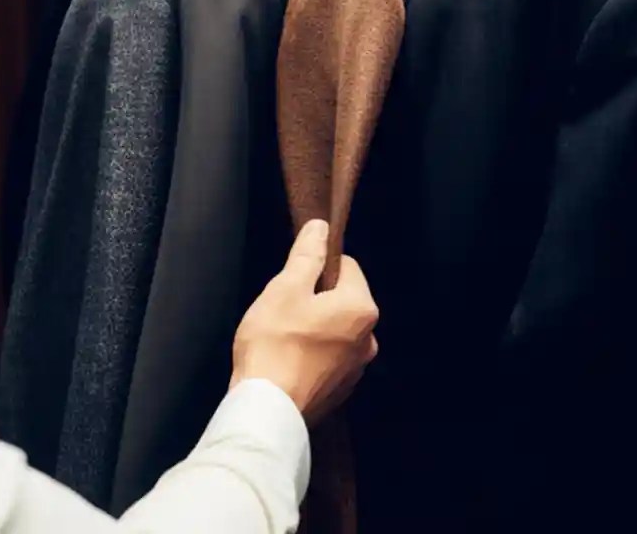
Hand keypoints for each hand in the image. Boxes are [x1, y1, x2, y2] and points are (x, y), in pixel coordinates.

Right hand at [230, 220, 379, 423]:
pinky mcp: (340, 391)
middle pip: (342, 301)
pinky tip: (286, 361)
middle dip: (314, 299)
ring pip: (335, 331)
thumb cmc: (275, 342)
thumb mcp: (285, 289)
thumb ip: (307, 256)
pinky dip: (311, 355)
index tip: (290, 282)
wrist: (268, 409)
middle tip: (281, 311)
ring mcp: (356, 369)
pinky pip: (328, 359)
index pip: (346, 267)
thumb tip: (321, 228)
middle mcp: (369, 338)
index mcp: (361, 308)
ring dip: (313, 328)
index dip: (316, 267)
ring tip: (280, 338)